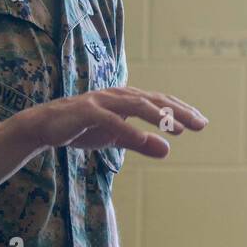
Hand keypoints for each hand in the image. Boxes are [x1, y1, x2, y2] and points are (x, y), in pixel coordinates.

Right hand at [19, 86, 207, 158]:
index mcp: (127, 99)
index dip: (181, 110)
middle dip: (178, 112)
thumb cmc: (83, 128)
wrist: (45, 125)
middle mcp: (118, 96)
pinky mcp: (87, 112)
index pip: (160, 102)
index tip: (201, 122)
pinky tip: (143, 140)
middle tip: (200, 124)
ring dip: (158, 116)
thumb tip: (168, 150)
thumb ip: (140, 143)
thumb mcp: (116, 138)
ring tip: (177, 128)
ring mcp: (103, 101)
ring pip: (136, 105)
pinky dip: (127, 129)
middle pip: (154, 101)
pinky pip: (110, 120)